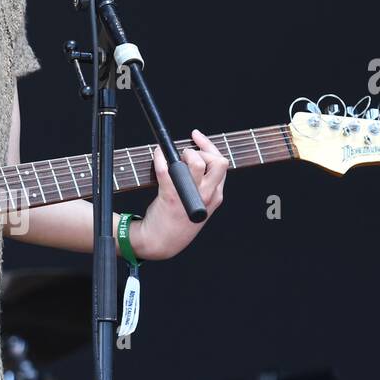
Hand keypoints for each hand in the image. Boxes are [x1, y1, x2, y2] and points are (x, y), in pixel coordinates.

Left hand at [129, 130, 228, 260]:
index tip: (196, 136)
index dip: (208, 146)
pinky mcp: (171, 198)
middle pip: (217, 161)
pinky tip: (158, 155)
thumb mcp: (200, 205)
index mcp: (216, 195)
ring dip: (183, 154)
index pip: (221, 164)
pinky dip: (160, 158)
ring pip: (195, 163)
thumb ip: (203, 185)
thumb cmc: (177, 221)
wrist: (161, 242)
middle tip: (184, 154)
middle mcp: (207, 195)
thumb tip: (195, 157)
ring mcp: (190, 197)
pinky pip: (167, 170)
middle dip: (200, 151)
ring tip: (173, 159)